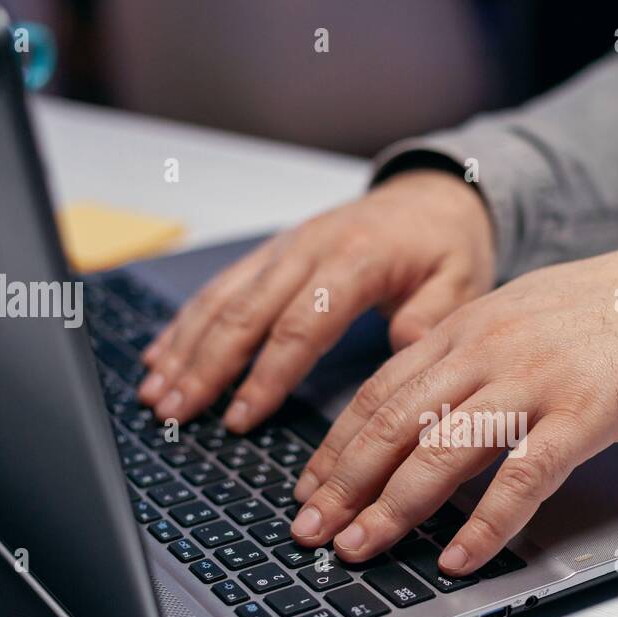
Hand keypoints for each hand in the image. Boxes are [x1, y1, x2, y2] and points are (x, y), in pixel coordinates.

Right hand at [137, 170, 494, 430]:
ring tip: (155, 394)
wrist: (433, 195)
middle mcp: (308, 249)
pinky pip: (220, 287)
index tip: (240, 419)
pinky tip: (159, 355)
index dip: (266, 376)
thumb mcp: (461, 281)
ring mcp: (284, 248)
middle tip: (174, 413)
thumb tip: (403, 356)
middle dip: (204, 368)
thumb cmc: (446, 245)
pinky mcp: (271, 253)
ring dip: (184, 348)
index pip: (300, 326)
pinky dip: (186, 323)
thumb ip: (432, 319)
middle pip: (244, 314)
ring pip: (222, 300)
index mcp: (354, 259)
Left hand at [288, 230, 617, 574]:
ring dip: (394, 508)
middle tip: (310, 531)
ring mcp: (535, 381)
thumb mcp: (517, 318)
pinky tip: (458, 559)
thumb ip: (465, 358)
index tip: (307, 488)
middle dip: (344, 483)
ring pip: (444, 451)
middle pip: (395, 424)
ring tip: (360, 549)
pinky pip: (522, 479)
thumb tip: (416, 411)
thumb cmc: (606, 314)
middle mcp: (488, 350)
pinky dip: (485, 525)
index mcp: (466, 328)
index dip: (336, 446)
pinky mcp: (583, 414)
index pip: (380, 392)